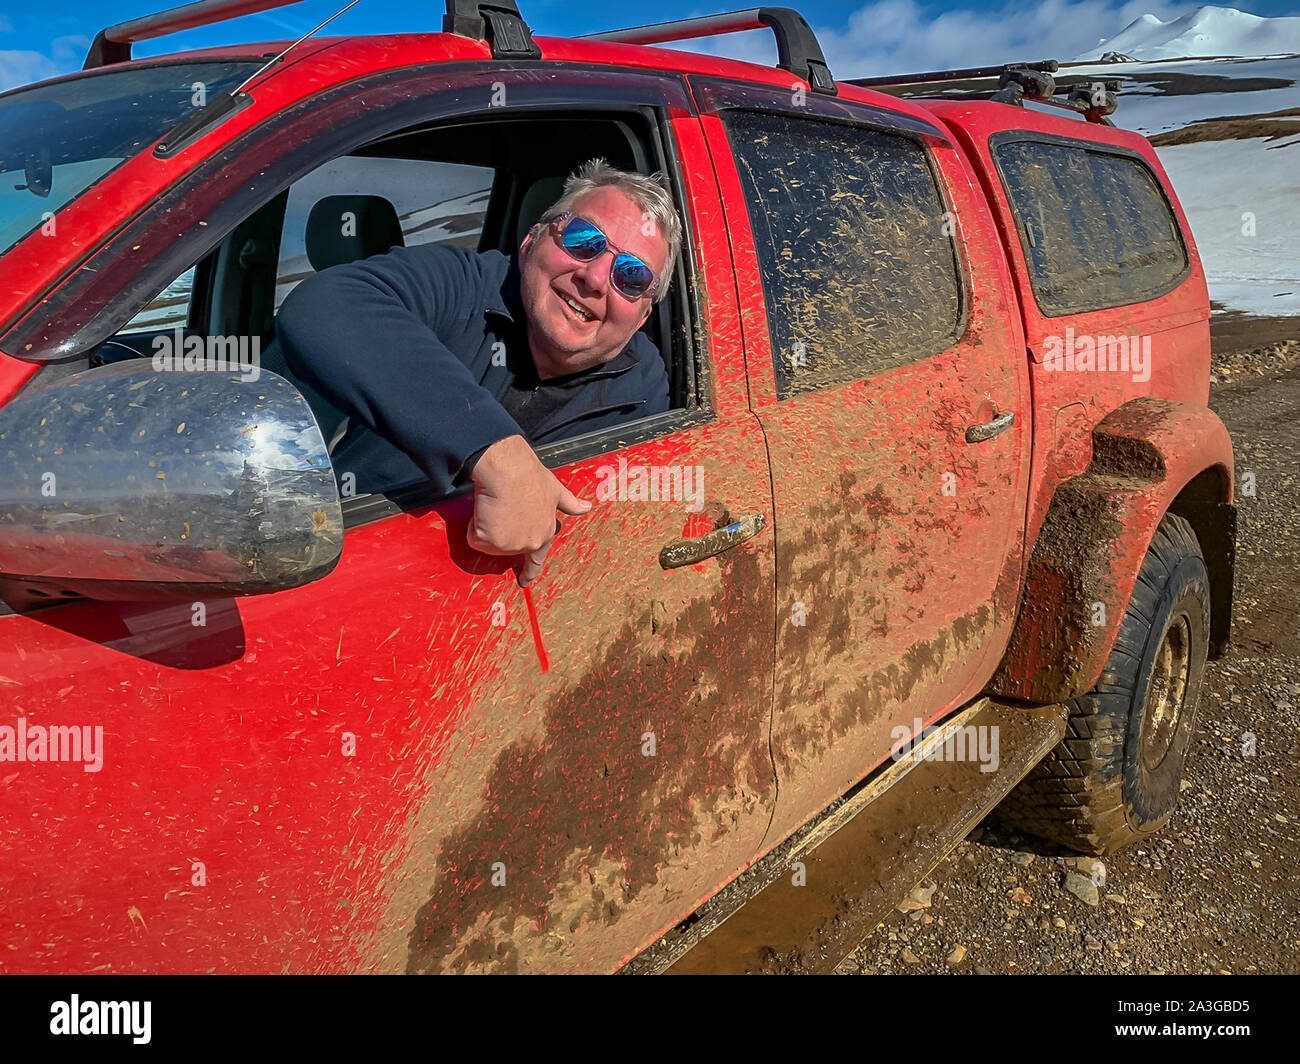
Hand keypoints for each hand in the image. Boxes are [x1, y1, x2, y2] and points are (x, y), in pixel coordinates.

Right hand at [467, 435, 591, 586]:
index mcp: (545, 534)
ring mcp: (509, 545)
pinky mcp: (489, 542)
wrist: (509, 470)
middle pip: (507, 547)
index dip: (530, 571)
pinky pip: (475, 537)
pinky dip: (475, 525)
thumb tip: (587, 507)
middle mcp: (529, 544)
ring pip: (489, 542)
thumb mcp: (556, 490)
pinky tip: (485, 509)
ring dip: (488, 526)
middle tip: (501, 511)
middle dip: (501, 532)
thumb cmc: (530, 476)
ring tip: (496, 506)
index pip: (537, 560)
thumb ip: (570, 503)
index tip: (524, 581)